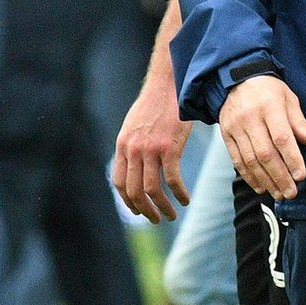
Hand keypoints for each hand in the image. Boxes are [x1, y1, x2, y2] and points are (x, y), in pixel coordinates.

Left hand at [112, 82, 193, 220]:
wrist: (169, 85)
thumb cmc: (155, 104)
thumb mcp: (134, 125)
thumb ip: (131, 146)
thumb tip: (135, 165)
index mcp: (123, 146)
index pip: (119, 183)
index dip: (128, 201)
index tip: (138, 210)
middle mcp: (133, 150)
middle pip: (134, 191)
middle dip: (146, 210)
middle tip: (157, 219)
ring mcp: (150, 150)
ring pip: (152, 190)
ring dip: (162, 208)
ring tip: (172, 215)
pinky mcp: (169, 148)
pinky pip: (172, 180)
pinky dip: (179, 194)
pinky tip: (185, 199)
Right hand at [219, 74, 305, 200]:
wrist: (235, 79)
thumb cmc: (268, 90)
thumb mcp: (288, 98)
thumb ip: (299, 122)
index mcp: (269, 106)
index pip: (282, 138)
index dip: (292, 159)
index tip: (301, 176)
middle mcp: (250, 117)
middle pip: (266, 153)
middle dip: (280, 176)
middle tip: (291, 193)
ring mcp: (235, 127)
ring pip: (250, 160)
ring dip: (265, 180)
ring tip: (279, 193)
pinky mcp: (226, 134)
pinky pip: (237, 160)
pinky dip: (249, 176)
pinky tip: (261, 187)